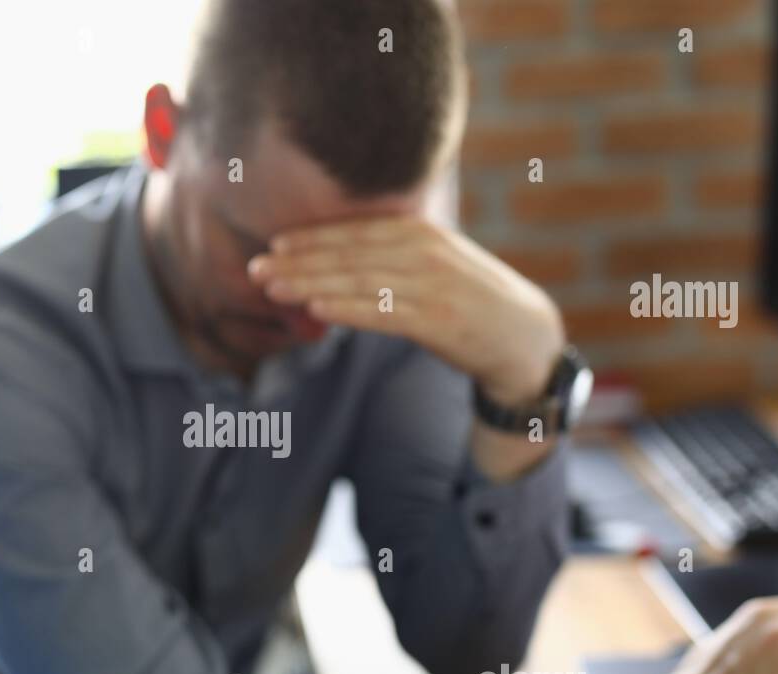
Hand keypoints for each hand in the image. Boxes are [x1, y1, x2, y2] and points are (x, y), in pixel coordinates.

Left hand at [248, 217, 564, 405]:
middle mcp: (425, 251)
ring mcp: (434, 284)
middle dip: (299, 260)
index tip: (272, 245)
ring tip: (272, 287)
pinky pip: (384, 311)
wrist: (523, 337)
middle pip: (349, 253)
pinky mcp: (440, 319)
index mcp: (420, 232)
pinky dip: (348, 308)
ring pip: (359, 280)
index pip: (354, 231)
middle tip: (254, 267)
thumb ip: (390, 257)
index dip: (311, 238)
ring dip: (311, 282)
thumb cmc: (468, 302)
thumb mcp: (431, 266)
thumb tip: (334, 262)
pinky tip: (315, 308)